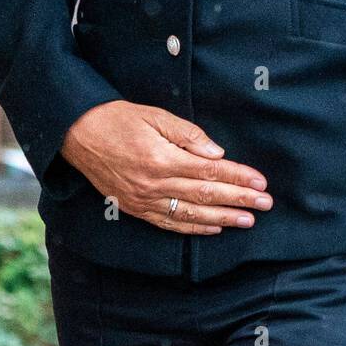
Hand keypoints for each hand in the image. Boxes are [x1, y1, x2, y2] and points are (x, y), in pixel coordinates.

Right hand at [60, 100, 272, 234]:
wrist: (79, 134)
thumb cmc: (119, 119)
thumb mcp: (156, 116)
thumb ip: (189, 135)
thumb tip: (217, 153)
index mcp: (163, 159)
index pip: (210, 171)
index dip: (238, 177)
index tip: (260, 182)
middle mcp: (155, 184)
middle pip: (206, 195)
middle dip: (239, 200)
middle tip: (265, 204)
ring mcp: (144, 200)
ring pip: (191, 214)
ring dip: (223, 218)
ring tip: (247, 220)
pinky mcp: (135, 208)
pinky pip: (169, 223)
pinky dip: (194, 229)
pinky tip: (213, 228)